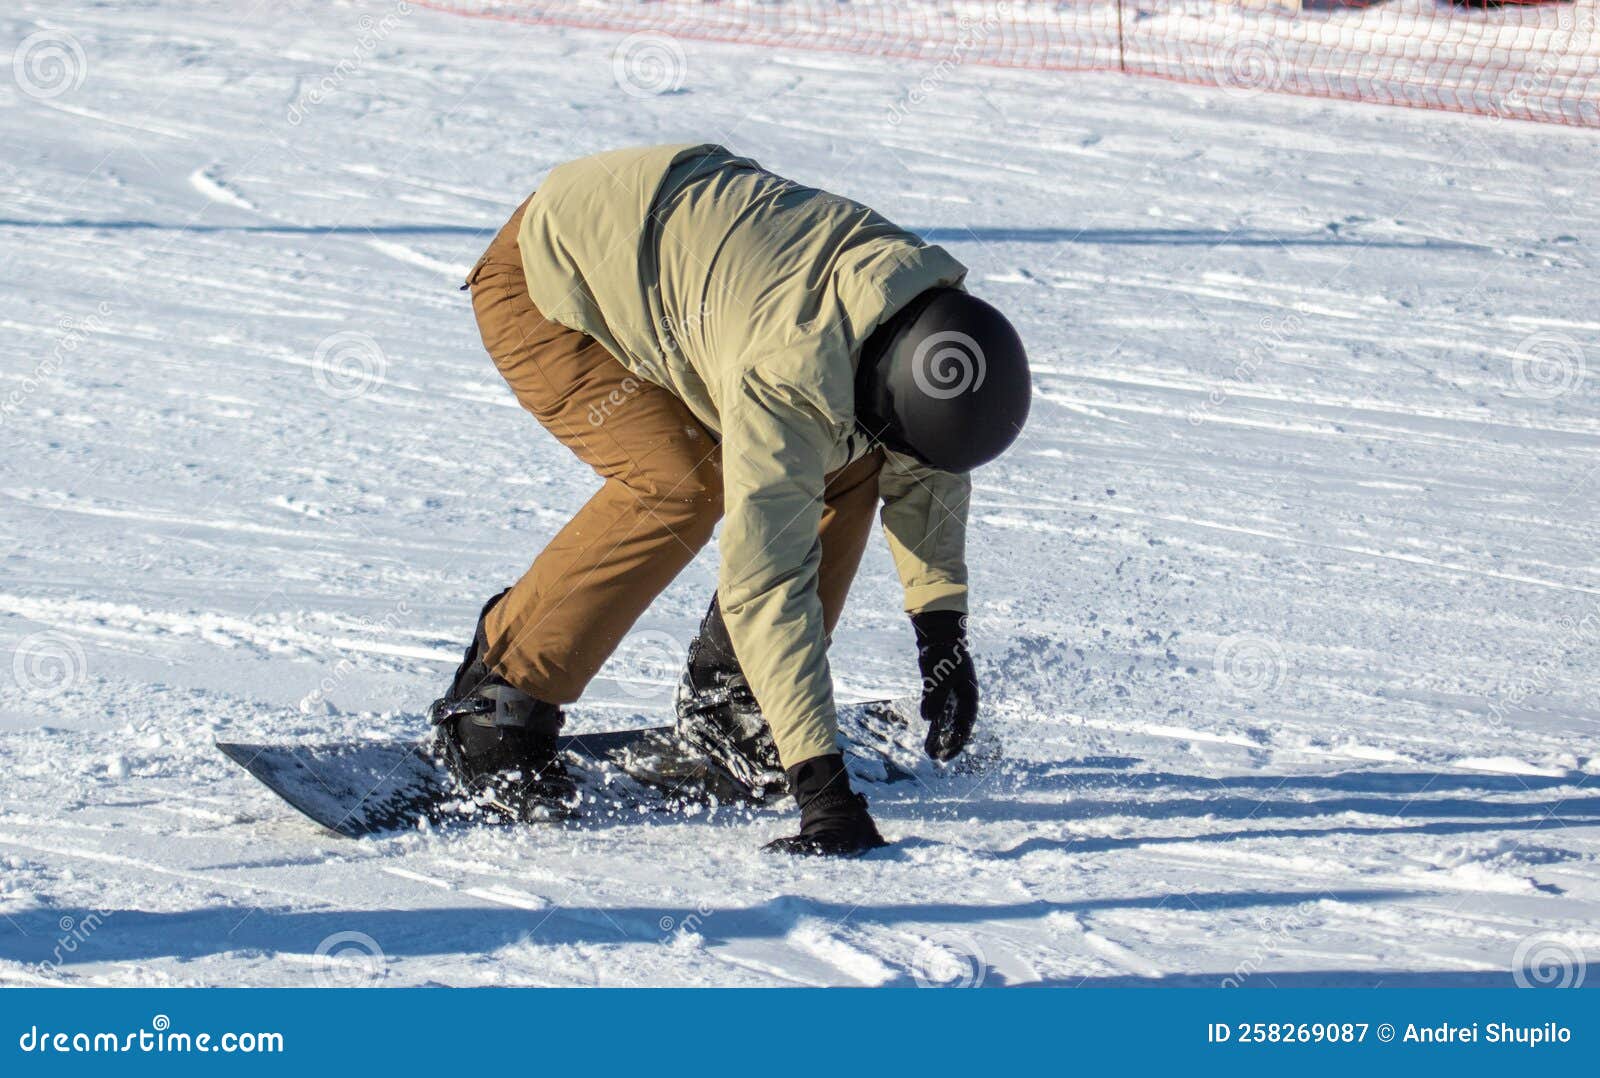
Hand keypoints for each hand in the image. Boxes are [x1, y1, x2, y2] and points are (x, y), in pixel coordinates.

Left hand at [910, 610, 978, 760]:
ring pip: (945, 722)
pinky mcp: (938, 693)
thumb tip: (928, 719)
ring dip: (938, 737)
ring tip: (929, 754)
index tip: (948, 754)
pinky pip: (936, 714)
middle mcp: (962, 699)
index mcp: (969, 696)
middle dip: (948, 744)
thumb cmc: (944, 656)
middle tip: (938, 760)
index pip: (965, 724)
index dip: (957, 741)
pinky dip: (932, 726)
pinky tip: (926, 737)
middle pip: (956, 727)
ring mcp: (951, 696)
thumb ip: (935, 698)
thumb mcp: (940, 677)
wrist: (938, 637)